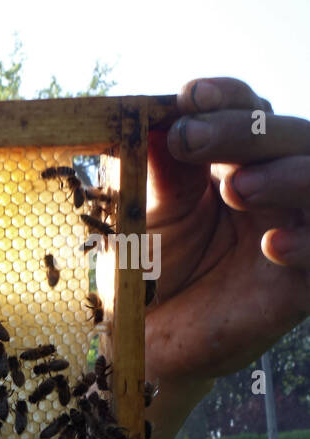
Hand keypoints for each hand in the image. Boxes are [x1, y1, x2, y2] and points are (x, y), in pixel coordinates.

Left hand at [139, 78, 309, 438]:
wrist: (144, 342)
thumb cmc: (145, 269)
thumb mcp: (145, 214)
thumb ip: (156, 169)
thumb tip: (153, 116)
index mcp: (235, 158)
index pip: (246, 110)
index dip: (226, 98)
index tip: (190, 96)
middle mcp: (276, 186)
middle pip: (288, 137)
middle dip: (243, 130)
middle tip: (192, 137)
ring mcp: (296, 231)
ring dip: (288, 175)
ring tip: (237, 187)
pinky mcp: (302, 287)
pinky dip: (306, 245)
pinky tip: (272, 245)